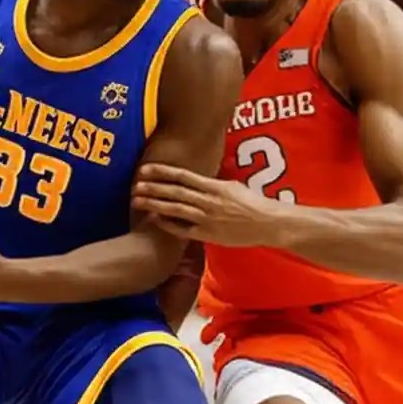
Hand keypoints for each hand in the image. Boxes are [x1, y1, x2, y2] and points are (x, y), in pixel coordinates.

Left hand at [132, 163, 279, 246]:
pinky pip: (183, 229)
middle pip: (175, 192)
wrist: (268, 224)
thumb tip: (197, 178)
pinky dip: (168, 224)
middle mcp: (209, 201)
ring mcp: (207, 218)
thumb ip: (213, 183)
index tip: (146, 169)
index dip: (162, 172)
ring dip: (155, 204)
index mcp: (215, 186)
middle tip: (134, 184)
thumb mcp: (233, 186)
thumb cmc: (253, 204)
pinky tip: (154, 219)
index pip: (183, 176)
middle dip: (153, 188)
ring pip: (175, 209)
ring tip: (137, 200)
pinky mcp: (208, 234)